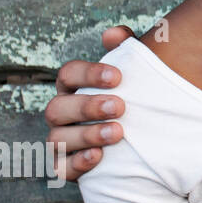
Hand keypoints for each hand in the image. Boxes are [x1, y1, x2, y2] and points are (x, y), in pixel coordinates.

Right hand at [45, 25, 135, 181]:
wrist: (144, 140)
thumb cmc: (134, 97)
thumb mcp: (135, 73)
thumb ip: (127, 50)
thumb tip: (114, 33)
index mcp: (74, 88)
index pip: (68, 75)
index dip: (89, 74)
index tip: (118, 77)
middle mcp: (62, 114)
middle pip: (57, 108)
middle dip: (87, 107)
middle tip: (119, 106)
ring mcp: (61, 140)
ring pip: (58, 139)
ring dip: (87, 135)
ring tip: (118, 132)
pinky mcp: (66, 167)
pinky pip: (60, 168)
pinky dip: (77, 163)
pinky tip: (100, 156)